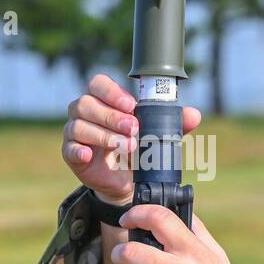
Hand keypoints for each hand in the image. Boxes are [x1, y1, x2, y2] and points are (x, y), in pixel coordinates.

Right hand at [63, 74, 201, 205]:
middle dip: (112, 116)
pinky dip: (78, 151)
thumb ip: (174, 123)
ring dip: (103, 135)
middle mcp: (84, 111)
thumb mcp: (157, 134)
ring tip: (126, 146)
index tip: (131, 105)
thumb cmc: (139, 147)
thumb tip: (194, 115)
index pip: (98, 84)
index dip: (112, 92)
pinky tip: (90, 156)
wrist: (126, 179)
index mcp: (103, 99)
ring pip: (79, 126)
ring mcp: (75, 132)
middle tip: (134, 129)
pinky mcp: (71, 153)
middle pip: (86, 104)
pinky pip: (69, 149)